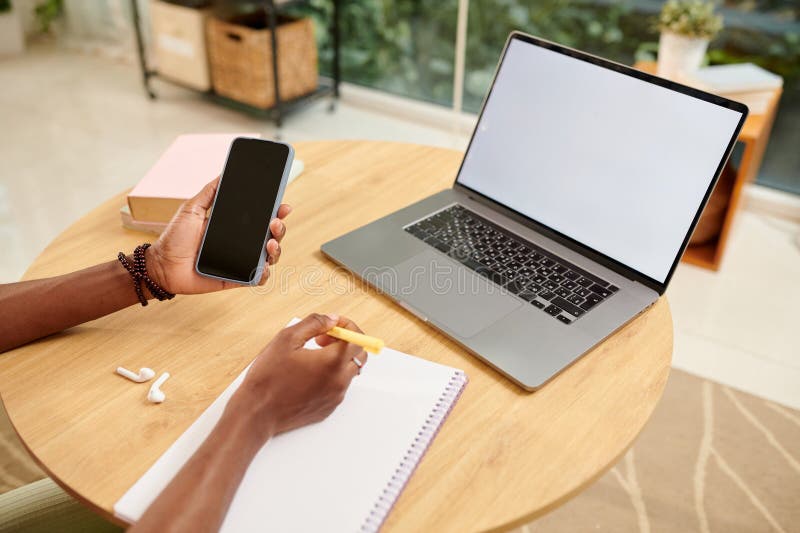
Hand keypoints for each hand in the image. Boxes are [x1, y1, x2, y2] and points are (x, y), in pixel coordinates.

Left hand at [145, 178, 291, 294]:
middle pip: (272, 236)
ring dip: (276, 249)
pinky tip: (262, 267)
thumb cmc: (174, 238)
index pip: (262, 218)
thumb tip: (224, 173)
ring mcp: (241, 261)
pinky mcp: (237, 278)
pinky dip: (264, 274)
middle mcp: (242, 243)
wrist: (161, 265)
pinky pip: (258, 278)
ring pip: (270, 257)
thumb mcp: (192, 208)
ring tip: (270, 244)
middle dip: (280, 228)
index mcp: (235, 226)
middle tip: (274, 223)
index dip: (276, 212)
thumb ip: (210, 192)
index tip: (283, 206)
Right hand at [226, 313, 367, 441]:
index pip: (358, 339)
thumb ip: (314, 323)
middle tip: (323, 339)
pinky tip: (309, 374)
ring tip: (313, 356)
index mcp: (332, 362)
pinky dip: (331, 375)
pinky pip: (339, 387)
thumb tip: (331, 319)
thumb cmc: (268, 378)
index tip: (334, 324)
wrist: (257, 413)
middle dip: (346, 342)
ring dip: (339, 359)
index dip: (347, 327)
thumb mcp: (287, 339)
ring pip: (350, 371)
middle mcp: (339, 381)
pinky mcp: (329, 408)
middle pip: (360, 355)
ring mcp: (335, 397)